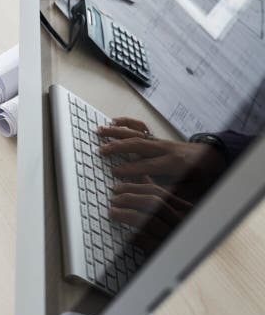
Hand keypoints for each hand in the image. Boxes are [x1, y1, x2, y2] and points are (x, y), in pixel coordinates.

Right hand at [98, 117, 225, 198]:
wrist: (214, 158)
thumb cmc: (202, 177)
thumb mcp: (191, 190)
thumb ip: (169, 191)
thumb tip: (147, 192)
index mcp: (174, 163)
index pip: (148, 165)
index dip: (130, 168)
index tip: (114, 172)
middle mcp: (165, 148)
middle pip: (138, 144)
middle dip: (118, 147)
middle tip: (102, 151)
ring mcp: (160, 141)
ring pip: (136, 133)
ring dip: (117, 132)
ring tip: (100, 131)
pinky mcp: (157, 138)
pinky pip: (140, 127)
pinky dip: (127, 123)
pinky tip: (114, 122)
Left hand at [110, 180, 192, 251]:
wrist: (170, 265)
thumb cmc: (168, 235)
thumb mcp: (166, 214)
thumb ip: (157, 196)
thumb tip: (144, 177)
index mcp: (182, 212)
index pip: (159, 193)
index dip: (135, 188)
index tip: (117, 188)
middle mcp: (181, 224)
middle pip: (156, 204)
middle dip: (130, 198)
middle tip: (113, 200)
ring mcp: (175, 239)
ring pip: (150, 222)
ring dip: (128, 215)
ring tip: (112, 213)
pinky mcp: (165, 254)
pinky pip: (148, 242)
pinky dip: (135, 237)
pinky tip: (124, 235)